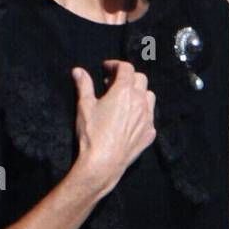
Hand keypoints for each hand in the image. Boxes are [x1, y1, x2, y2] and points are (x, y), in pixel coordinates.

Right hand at [72, 60, 155, 196]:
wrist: (103, 163)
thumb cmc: (92, 133)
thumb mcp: (84, 106)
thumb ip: (84, 85)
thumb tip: (78, 71)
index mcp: (124, 91)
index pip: (126, 68)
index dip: (116, 65)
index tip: (106, 68)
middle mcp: (140, 101)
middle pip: (140, 79)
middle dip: (127, 77)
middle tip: (112, 84)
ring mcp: (147, 118)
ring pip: (149, 96)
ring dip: (138, 93)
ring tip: (125, 100)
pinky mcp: (150, 133)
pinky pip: (150, 116)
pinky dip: (141, 112)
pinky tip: (129, 119)